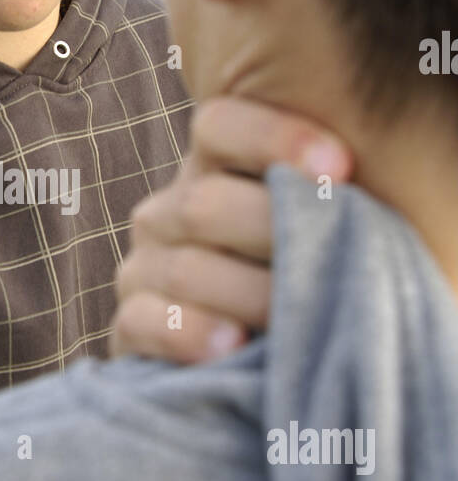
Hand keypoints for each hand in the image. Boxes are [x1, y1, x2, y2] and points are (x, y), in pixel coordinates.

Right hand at [110, 96, 353, 362]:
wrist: (262, 354)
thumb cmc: (312, 276)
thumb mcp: (317, 230)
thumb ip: (321, 202)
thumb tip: (350, 179)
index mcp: (212, 169)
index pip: (219, 126)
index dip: (272, 137)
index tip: (340, 166)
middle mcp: (170, 213)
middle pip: (203, 204)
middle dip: (269, 229)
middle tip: (328, 257)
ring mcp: (144, 269)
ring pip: (182, 269)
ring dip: (243, 294)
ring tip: (292, 317)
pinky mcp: (131, 326)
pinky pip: (144, 323)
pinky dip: (188, 335)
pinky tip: (233, 347)